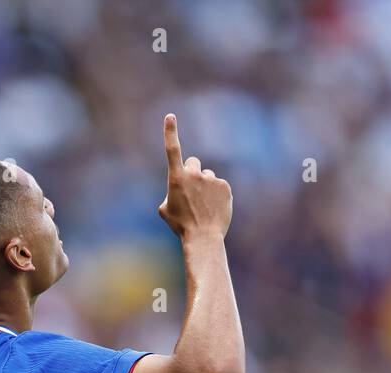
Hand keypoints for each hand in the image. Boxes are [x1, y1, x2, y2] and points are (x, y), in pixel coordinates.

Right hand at [157, 114, 232, 239]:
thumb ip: (170, 194)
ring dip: (205, 186)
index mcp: (177, 178)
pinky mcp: (225, 186)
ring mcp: (211, 179)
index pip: (172, 150)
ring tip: (204, 206)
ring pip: (207, 176)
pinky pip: (219, 186)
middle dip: (192, 172)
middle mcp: (194, 174)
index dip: (170, 132)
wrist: (203, 237)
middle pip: (193, 162)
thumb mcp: (166, 210)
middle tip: (192, 191)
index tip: (170, 116)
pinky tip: (214, 208)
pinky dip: (217, 195)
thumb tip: (177, 191)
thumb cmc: (181, 225)